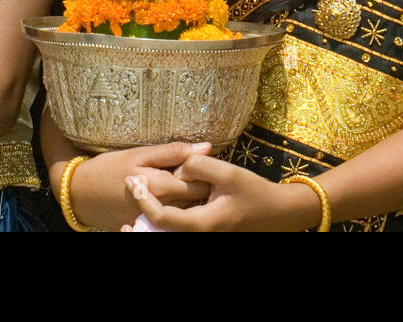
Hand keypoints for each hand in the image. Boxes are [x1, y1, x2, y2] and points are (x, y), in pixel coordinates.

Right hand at [67, 142, 212, 230]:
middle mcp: (158, 208)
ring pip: (184, 213)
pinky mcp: (144, 229)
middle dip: (200, 188)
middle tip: (197, 175)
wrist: (79, 193)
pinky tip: (170, 200)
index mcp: (159, 185)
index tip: (203, 165)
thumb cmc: (110, 168)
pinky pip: (168, 222)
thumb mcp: (139, 153)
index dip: (205, 173)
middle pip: (195, 201)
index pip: (199, 184)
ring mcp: (151, 223)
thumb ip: (174, 151)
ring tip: (184, 187)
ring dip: (188, 200)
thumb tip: (206, 147)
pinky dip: (174, 210)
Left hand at [128, 154, 321, 231]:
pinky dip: (161, 221)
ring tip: (131, 205)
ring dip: (147, 221)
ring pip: (166, 232)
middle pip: (158, 232)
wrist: (276, 214)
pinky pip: (176, 229)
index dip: (143, 201)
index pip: (161, 218)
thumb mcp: (231, 174)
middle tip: (125, 195)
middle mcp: (198, 235)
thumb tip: (178, 167)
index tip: (133, 181)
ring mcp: (200, 235)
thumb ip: (201, 166)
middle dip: (138, 217)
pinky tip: (150, 210)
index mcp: (202, 224)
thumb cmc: (255, 193)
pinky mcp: (202, 231)